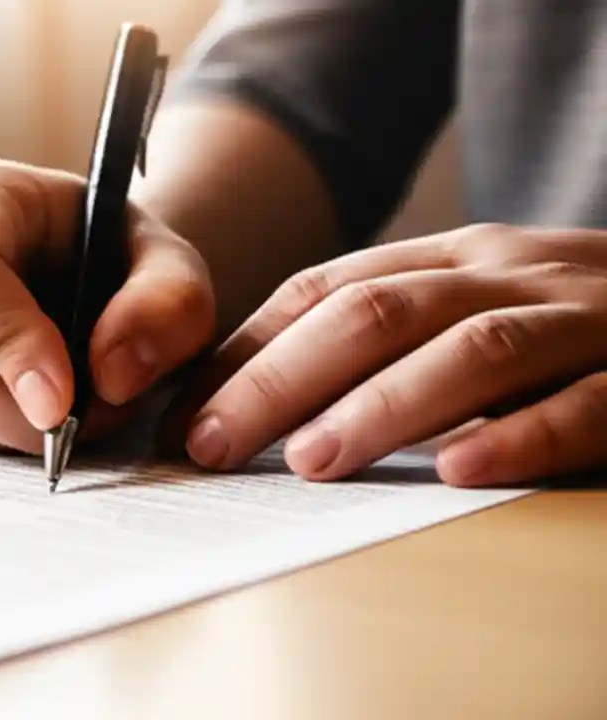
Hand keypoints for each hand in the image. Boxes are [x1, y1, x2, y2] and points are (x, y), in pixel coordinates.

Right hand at [0, 156, 214, 453]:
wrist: (68, 259)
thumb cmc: (109, 252)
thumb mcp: (164, 258)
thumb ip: (165, 304)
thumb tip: (113, 378)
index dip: (4, 343)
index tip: (61, 403)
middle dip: (19, 413)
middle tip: (88, 417)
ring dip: (12, 429)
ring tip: (68, 404)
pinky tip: (27, 403)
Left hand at [165, 223, 606, 485]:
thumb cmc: (563, 327)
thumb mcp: (463, 310)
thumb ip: (378, 341)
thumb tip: (247, 401)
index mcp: (449, 257)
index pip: (324, 289)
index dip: (247, 349)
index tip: (184, 410)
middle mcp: (506, 273)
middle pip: (376, 312)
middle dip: (281, 379)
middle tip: (213, 443)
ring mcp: (582, 319)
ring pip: (471, 350)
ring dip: (381, 407)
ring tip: (308, 461)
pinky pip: (583, 405)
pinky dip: (519, 435)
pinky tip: (459, 471)